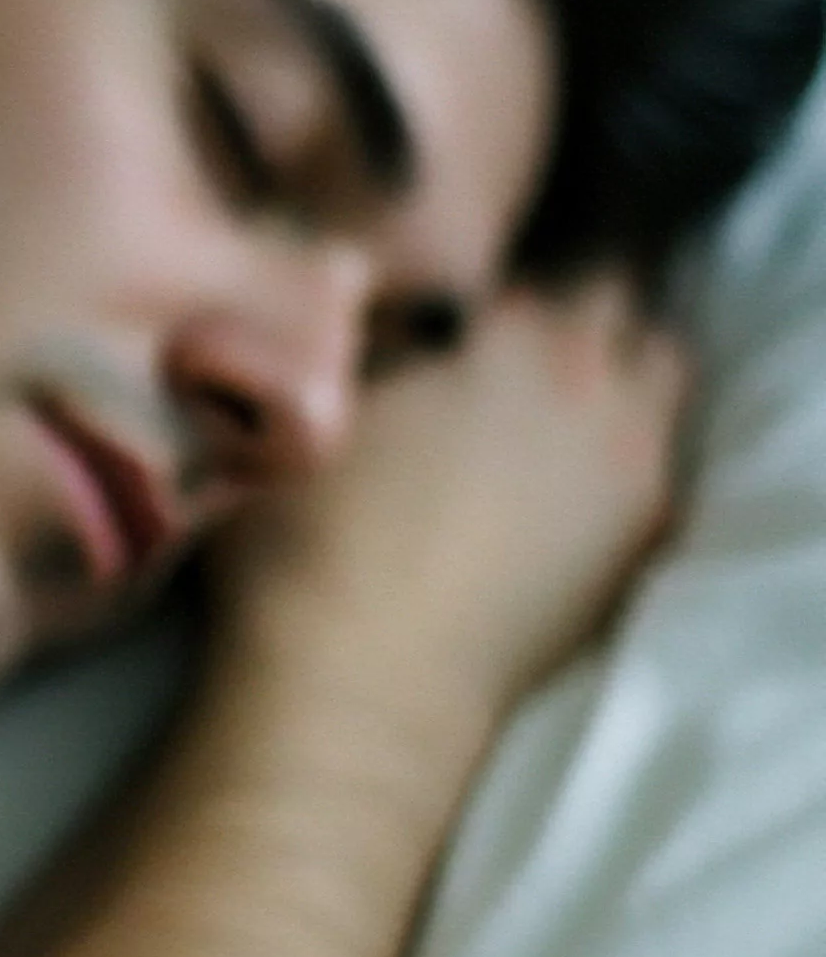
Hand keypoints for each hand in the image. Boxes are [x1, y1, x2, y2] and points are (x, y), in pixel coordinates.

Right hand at [207, 274, 691, 729]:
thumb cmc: (302, 551)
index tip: (454, 323)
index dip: (484, 296)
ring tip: (559, 411)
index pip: (519, 270)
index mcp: (496, 332)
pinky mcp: (638, 534)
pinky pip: (660, 459)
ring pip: (658, 369)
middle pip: (610, 300)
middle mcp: (581, 375)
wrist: (361, 686)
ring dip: (617, 372)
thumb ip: (348, 351)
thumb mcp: (296, 421)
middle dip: (570, 314)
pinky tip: (571, 487)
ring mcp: (627, 457)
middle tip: (513, 356)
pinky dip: (628, 453)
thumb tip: (362, 312)